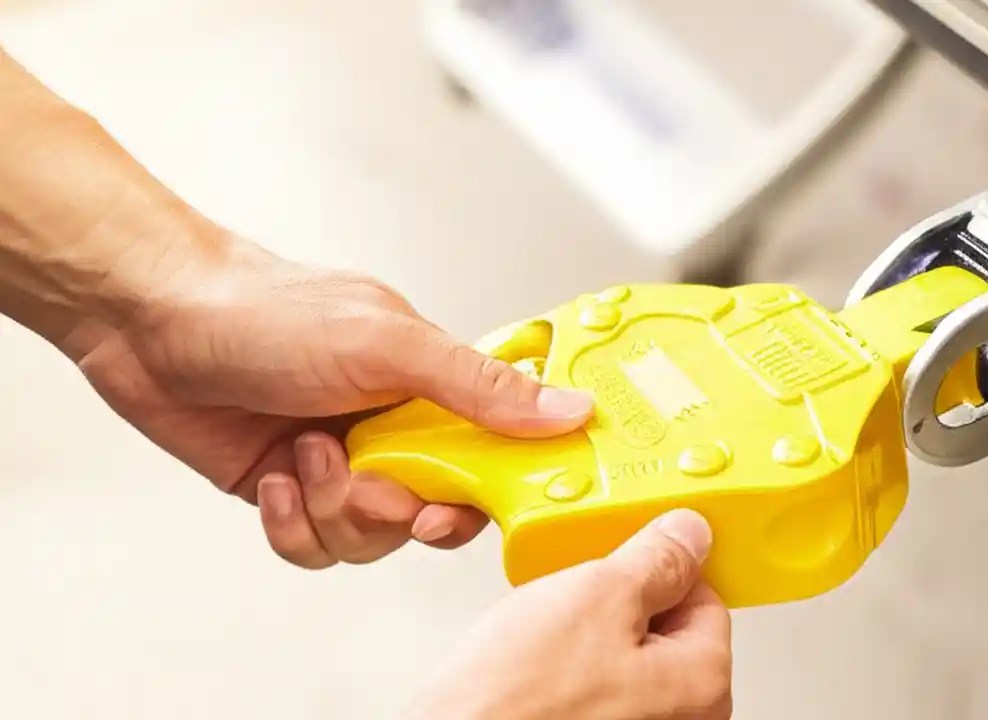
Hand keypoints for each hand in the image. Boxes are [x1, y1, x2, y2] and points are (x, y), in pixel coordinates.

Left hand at [73, 238, 593, 566]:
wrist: (151, 321)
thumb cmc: (266, 311)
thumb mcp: (389, 345)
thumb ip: (479, 386)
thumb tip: (567, 410)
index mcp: (431, 387)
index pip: (492, 456)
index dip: (486, 494)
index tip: (459, 503)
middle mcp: (391, 429)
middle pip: (431, 513)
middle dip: (397, 512)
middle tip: (370, 485)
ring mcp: (338, 464)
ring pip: (369, 539)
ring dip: (332, 509)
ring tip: (302, 455)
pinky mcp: (288, 493)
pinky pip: (312, 547)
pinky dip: (290, 523)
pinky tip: (272, 477)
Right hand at [412, 510, 732, 719]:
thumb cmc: (517, 699)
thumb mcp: (597, 594)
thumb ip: (657, 559)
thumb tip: (689, 536)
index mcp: (701, 686)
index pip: (708, 600)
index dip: (663, 567)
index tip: (629, 554)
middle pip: (670, 632)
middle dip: (625, 604)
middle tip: (580, 595)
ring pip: (630, 659)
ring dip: (593, 634)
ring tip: (550, 633)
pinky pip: (599, 687)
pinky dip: (573, 666)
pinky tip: (539, 660)